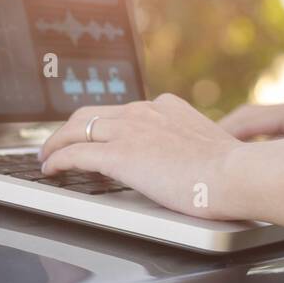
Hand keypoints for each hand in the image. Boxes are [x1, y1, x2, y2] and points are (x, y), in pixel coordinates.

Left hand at [39, 94, 242, 219]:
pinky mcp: (119, 154)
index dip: (104, 124)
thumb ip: (189, 148)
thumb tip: (187, 164)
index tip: (98, 134)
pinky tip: (49, 170)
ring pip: (77, 128)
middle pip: (92, 113)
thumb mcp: (209, 148)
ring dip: (57, 142)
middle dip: (71, 127)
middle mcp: (145, 112)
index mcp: (167, 108)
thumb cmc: (232, 172)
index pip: (123, 111)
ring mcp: (130, 131)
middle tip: (60, 143)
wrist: (235, 174)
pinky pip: (74, 152)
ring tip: (47, 156)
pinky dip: (57, 159)